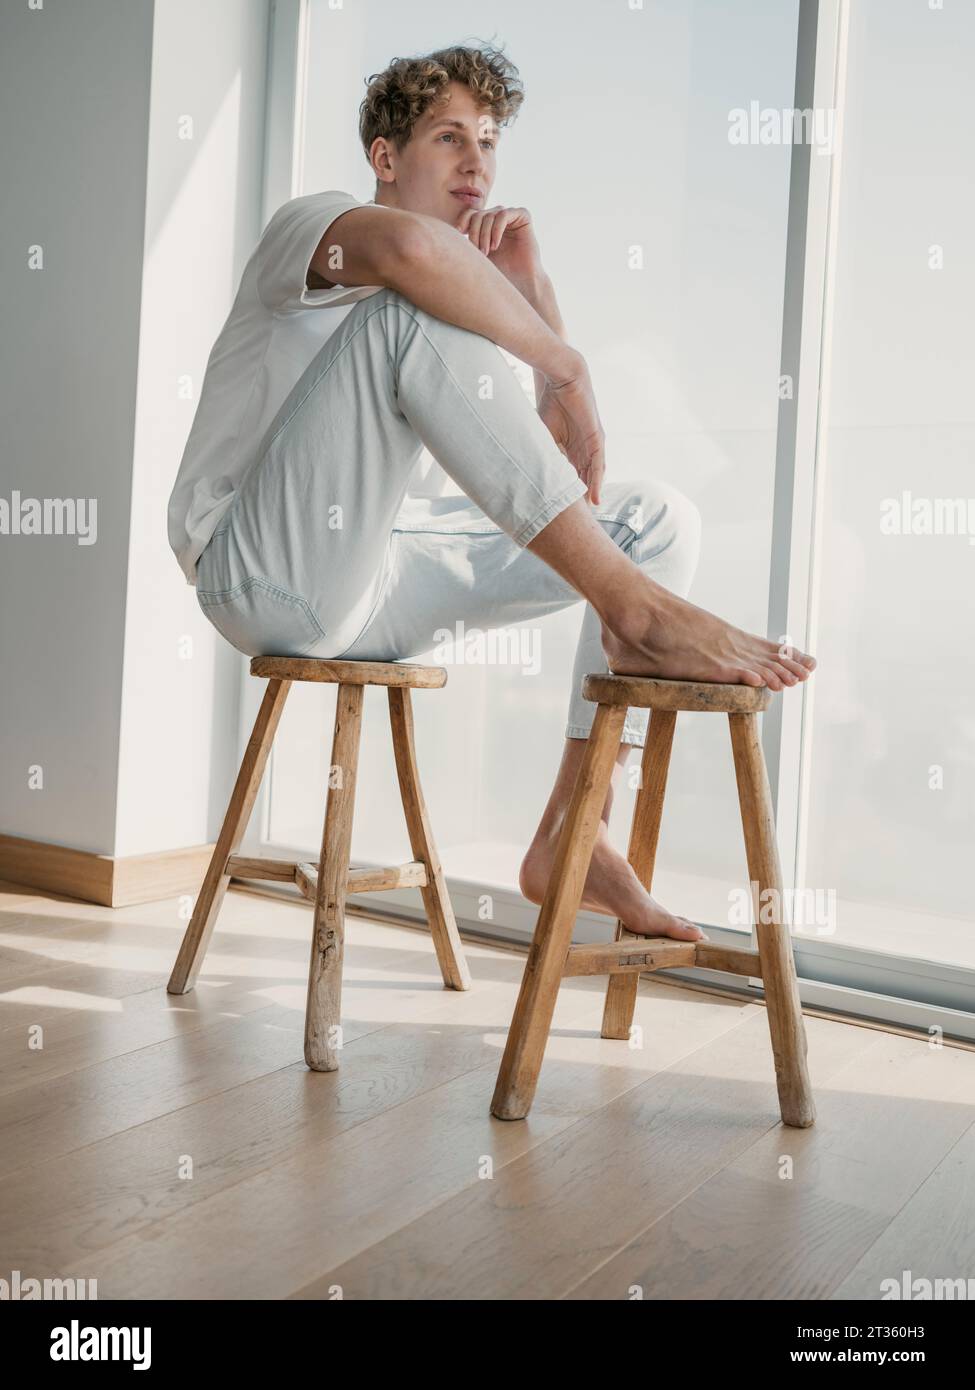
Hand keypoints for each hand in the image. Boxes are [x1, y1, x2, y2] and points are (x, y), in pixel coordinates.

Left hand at [456, 203, 541, 285]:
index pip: (470, 214)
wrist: (520, 283)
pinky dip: (497, 229)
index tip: (458, 233)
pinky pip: (504, 214)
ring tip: (487, 252)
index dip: (463, 221)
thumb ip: (466, 243)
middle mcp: (497, 218)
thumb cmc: (498, 274)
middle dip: (475, 233)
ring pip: (489, 215)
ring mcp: (510, 216)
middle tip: (478, 253)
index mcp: (486, 225)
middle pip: (477, 214)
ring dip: (485, 234)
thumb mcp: (476, 257)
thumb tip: (444, 232)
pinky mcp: (523, 216)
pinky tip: (496, 245)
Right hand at [536, 360, 605, 504]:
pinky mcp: (597, 438)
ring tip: (587, 514)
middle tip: (576, 520)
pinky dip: (597, 481)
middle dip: (580, 498)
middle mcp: (584, 448)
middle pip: (584, 478)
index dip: (567, 491)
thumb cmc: (550, 403)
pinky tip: (595, 497)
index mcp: (570, 447)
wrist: (561, 380)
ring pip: (593, 475)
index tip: (562, 510)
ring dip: (590, 494)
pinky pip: (598, 464)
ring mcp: (592, 444)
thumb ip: (542, 453)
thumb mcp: (542, 435)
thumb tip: (528, 472)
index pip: (571, 475)